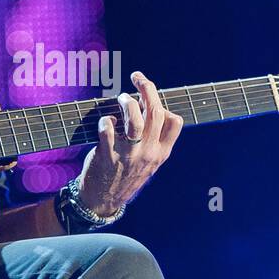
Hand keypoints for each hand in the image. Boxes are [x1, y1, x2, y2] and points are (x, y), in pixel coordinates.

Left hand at [76, 70, 182, 216]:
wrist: (104, 201)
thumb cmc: (126, 175)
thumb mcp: (149, 162)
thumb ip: (153, 140)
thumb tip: (148, 108)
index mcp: (161, 153)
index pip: (175, 123)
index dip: (164, 105)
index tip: (150, 99)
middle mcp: (148, 152)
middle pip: (155, 113)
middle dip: (147, 88)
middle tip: (137, 78)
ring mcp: (128, 154)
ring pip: (135, 120)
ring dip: (127, 103)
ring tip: (121, 98)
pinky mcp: (107, 155)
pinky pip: (108, 130)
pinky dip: (106, 120)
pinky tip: (105, 120)